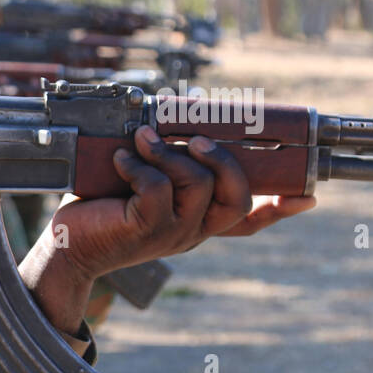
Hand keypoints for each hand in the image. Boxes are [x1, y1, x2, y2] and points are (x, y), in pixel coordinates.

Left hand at [20, 127, 306, 331]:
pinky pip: (158, 188)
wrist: (65, 247)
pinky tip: (119, 160)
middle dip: (222, 157)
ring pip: (198, 184)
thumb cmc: (99, 213)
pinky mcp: (145, 230)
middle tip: (194, 138)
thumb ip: (162, 169)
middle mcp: (191, 231)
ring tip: (143, 139)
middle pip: (237, 195)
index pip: (247, 222)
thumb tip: (167, 125)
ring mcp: (171, 234)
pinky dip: (139, 166)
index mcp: (196, 223)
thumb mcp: (136, 189)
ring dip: (170, 153)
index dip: (278, 210)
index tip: (307, 196)